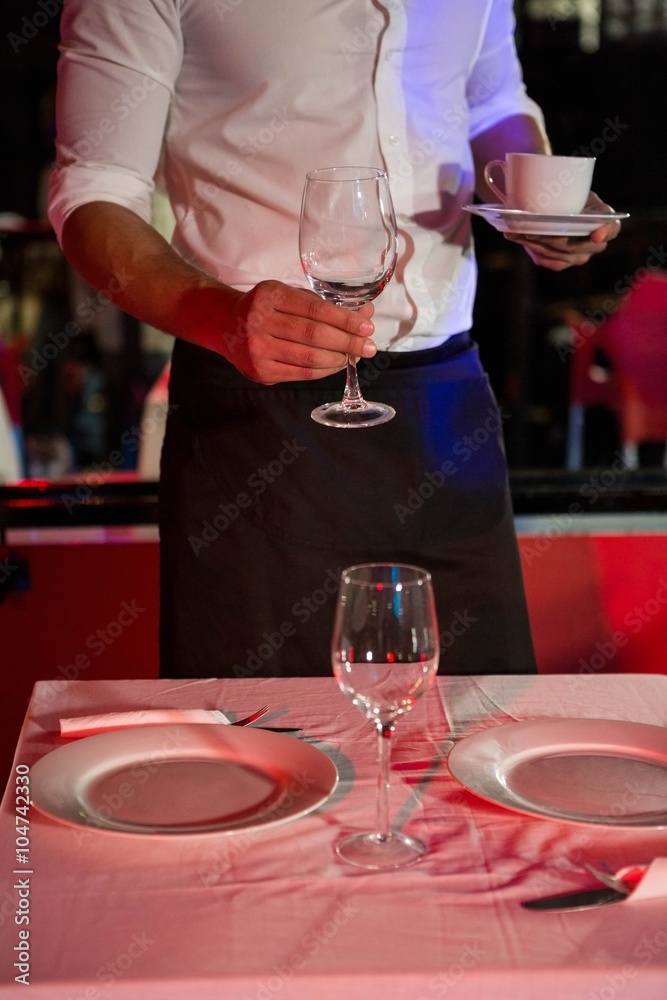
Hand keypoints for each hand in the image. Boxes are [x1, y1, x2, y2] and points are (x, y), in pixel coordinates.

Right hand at [221, 280, 376, 383]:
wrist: (225, 325)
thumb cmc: (265, 308)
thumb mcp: (288, 295)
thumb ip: (324, 304)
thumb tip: (365, 314)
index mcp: (270, 296)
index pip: (315, 310)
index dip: (345, 320)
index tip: (367, 326)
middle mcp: (259, 322)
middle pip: (314, 335)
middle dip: (348, 342)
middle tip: (369, 346)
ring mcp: (257, 349)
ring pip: (309, 358)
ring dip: (338, 359)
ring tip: (353, 356)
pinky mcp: (260, 371)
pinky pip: (301, 373)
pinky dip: (323, 370)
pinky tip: (334, 364)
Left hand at [502, 191, 621, 270]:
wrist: (556, 207)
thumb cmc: (569, 195)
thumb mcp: (573, 188)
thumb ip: (570, 193)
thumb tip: (550, 198)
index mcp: (604, 219)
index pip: (612, 228)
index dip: (606, 232)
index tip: (596, 235)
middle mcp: (596, 243)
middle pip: (578, 247)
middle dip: (555, 238)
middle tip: (536, 229)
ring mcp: (580, 256)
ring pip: (560, 254)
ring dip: (538, 243)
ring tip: (520, 231)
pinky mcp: (561, 263)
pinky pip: (548, 260)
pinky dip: (532, 248)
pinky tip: (517, 237)